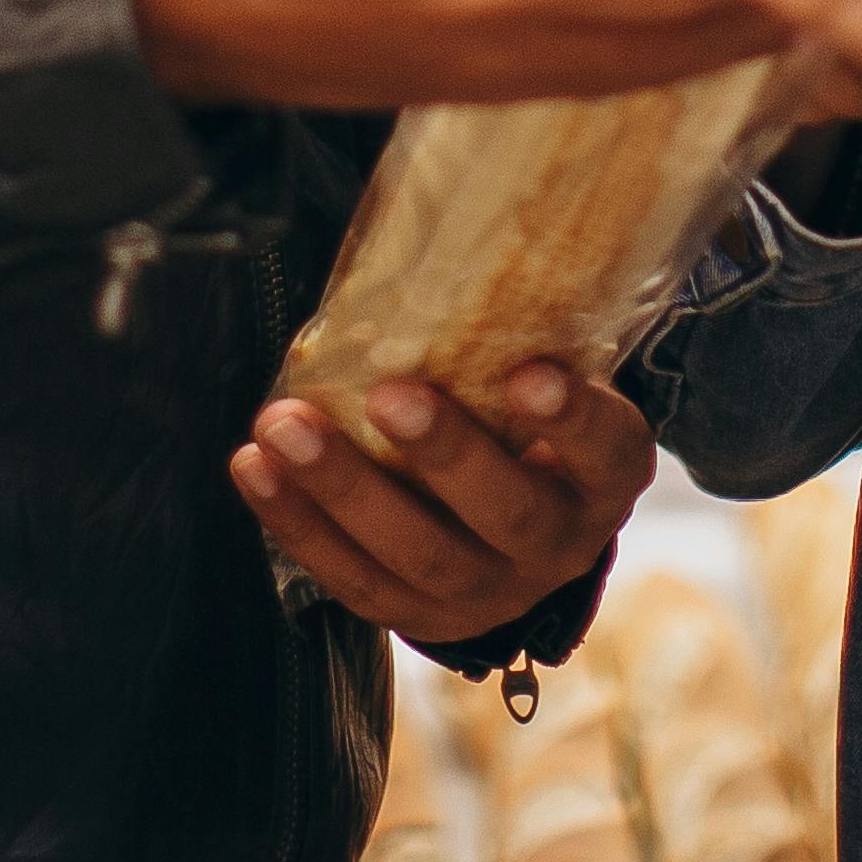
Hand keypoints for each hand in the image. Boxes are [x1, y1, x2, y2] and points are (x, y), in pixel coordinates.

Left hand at [232, 361, 650, 649]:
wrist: (517, 536)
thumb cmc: (524, 424)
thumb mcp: (550, 382)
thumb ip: (515, 339)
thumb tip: (444, 246)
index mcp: (602, 481)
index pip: (606, 451)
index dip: (572, 420)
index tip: (532, 373)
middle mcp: (554, 547)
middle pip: (506, 513)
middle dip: (443, 454)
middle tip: (387, 395)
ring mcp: (486, 593)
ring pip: (418, 556)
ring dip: (343, 488)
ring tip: (282, 425)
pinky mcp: (416, 616)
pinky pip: (353, 580)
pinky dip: (298, 524)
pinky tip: (256, 468)